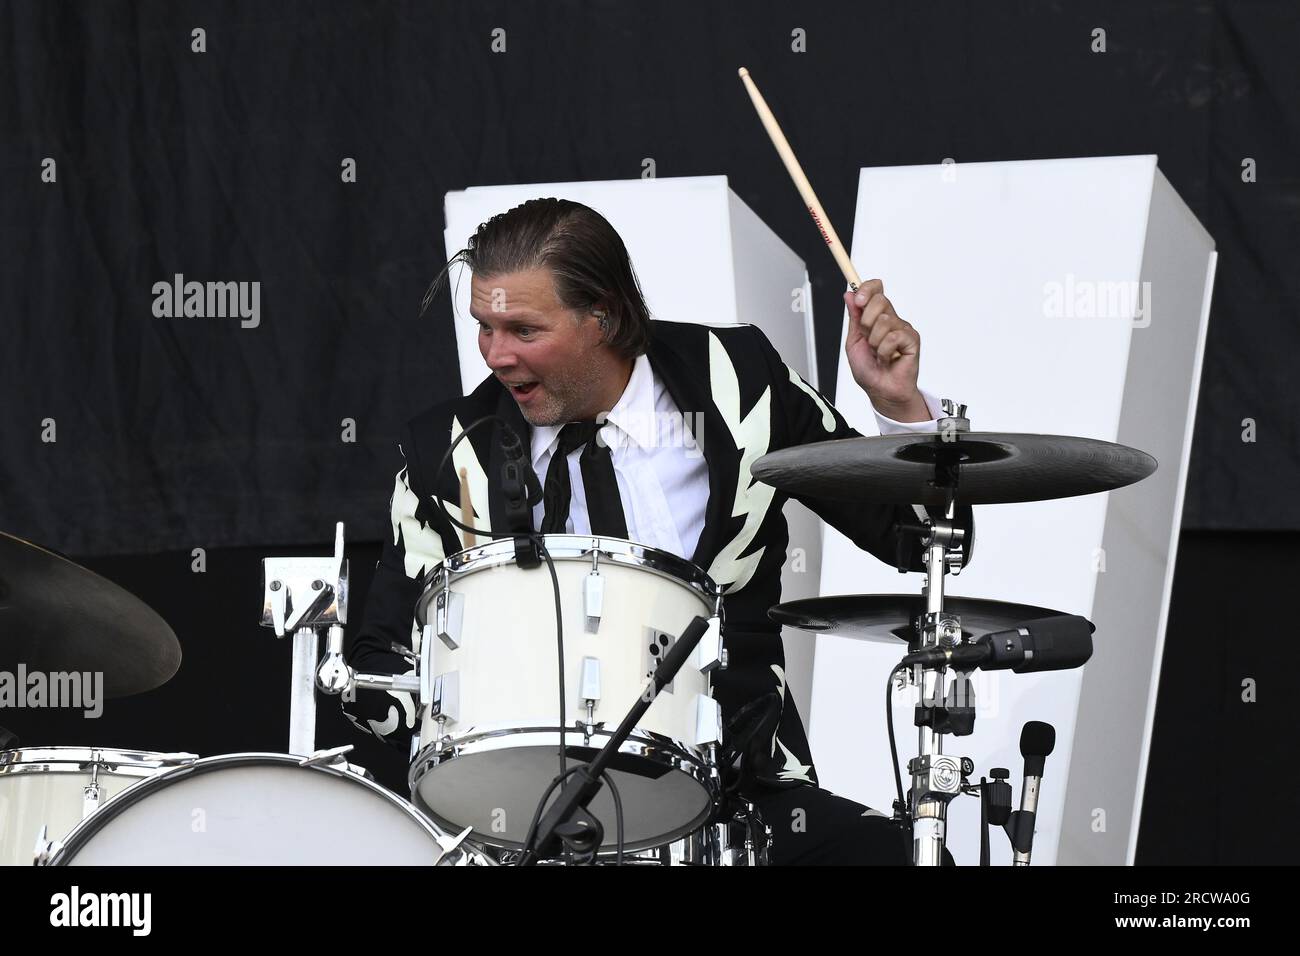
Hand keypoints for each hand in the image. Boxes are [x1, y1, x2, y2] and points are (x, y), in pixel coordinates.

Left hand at [843, 280, 925, 419]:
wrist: (880, 390)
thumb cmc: (869, 369)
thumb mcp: (854, 341)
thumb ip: (854, 318)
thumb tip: (849, 294)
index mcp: (876, 316)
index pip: (876, 289)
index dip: (867, 289)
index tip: (858, 299)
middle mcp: (891, 318)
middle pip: (880, 299)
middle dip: (866, 322)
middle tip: (868, 340)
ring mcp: (903, 328)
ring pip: (885, 320)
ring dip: (875, 342)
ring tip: (878, 354)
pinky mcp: (912, 340)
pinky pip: (893, 337)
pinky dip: (884, 352)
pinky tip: (888, 359)